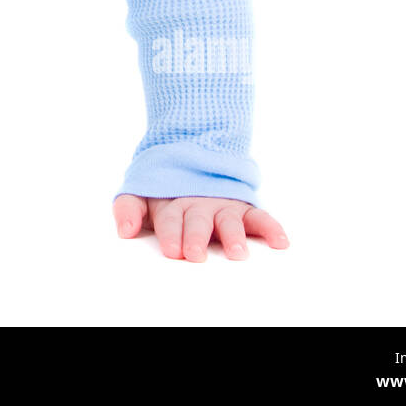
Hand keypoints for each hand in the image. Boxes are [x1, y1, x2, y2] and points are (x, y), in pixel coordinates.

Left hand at [113, 194, 288, 260]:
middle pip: (197, 221)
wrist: (192, 151)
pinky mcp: (244, 208)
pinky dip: (272, 228)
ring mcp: (223, 205)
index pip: (169, 219)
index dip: (170, 233)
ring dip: (233, 236)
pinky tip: (281, 242)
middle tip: (193, 254)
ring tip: (237, 253)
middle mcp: (199, 204)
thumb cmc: (165, 188)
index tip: (171, 249)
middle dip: (195, 237)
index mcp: (172, 203)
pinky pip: (260, 217)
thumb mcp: (141, 193)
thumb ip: (128, 209)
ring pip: (229, 220)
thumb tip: (125, 232)